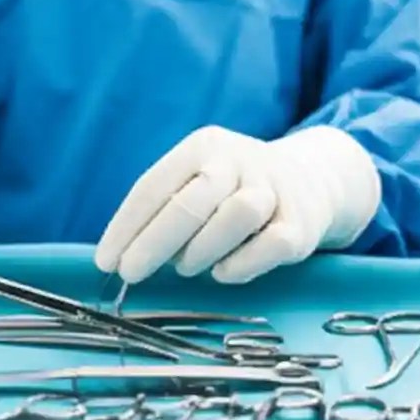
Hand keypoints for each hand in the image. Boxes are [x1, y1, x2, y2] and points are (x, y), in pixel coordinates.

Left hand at [95, 125, 379, 283]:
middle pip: (192, 201)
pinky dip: (240, 265)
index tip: (106, 261)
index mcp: (203, 147)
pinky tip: (222, 272)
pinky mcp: (301, 222)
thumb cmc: (234, 189)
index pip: (154, 186)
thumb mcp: (198, 181)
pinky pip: (270, 245)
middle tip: (131, 272)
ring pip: (236, 216)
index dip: (126, 226)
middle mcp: (239, 160)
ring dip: (201, 250)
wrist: (313, 178)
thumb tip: (122, 259)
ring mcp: (273, 189)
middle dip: (154, 242)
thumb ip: (165, 210)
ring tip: (187, 267)